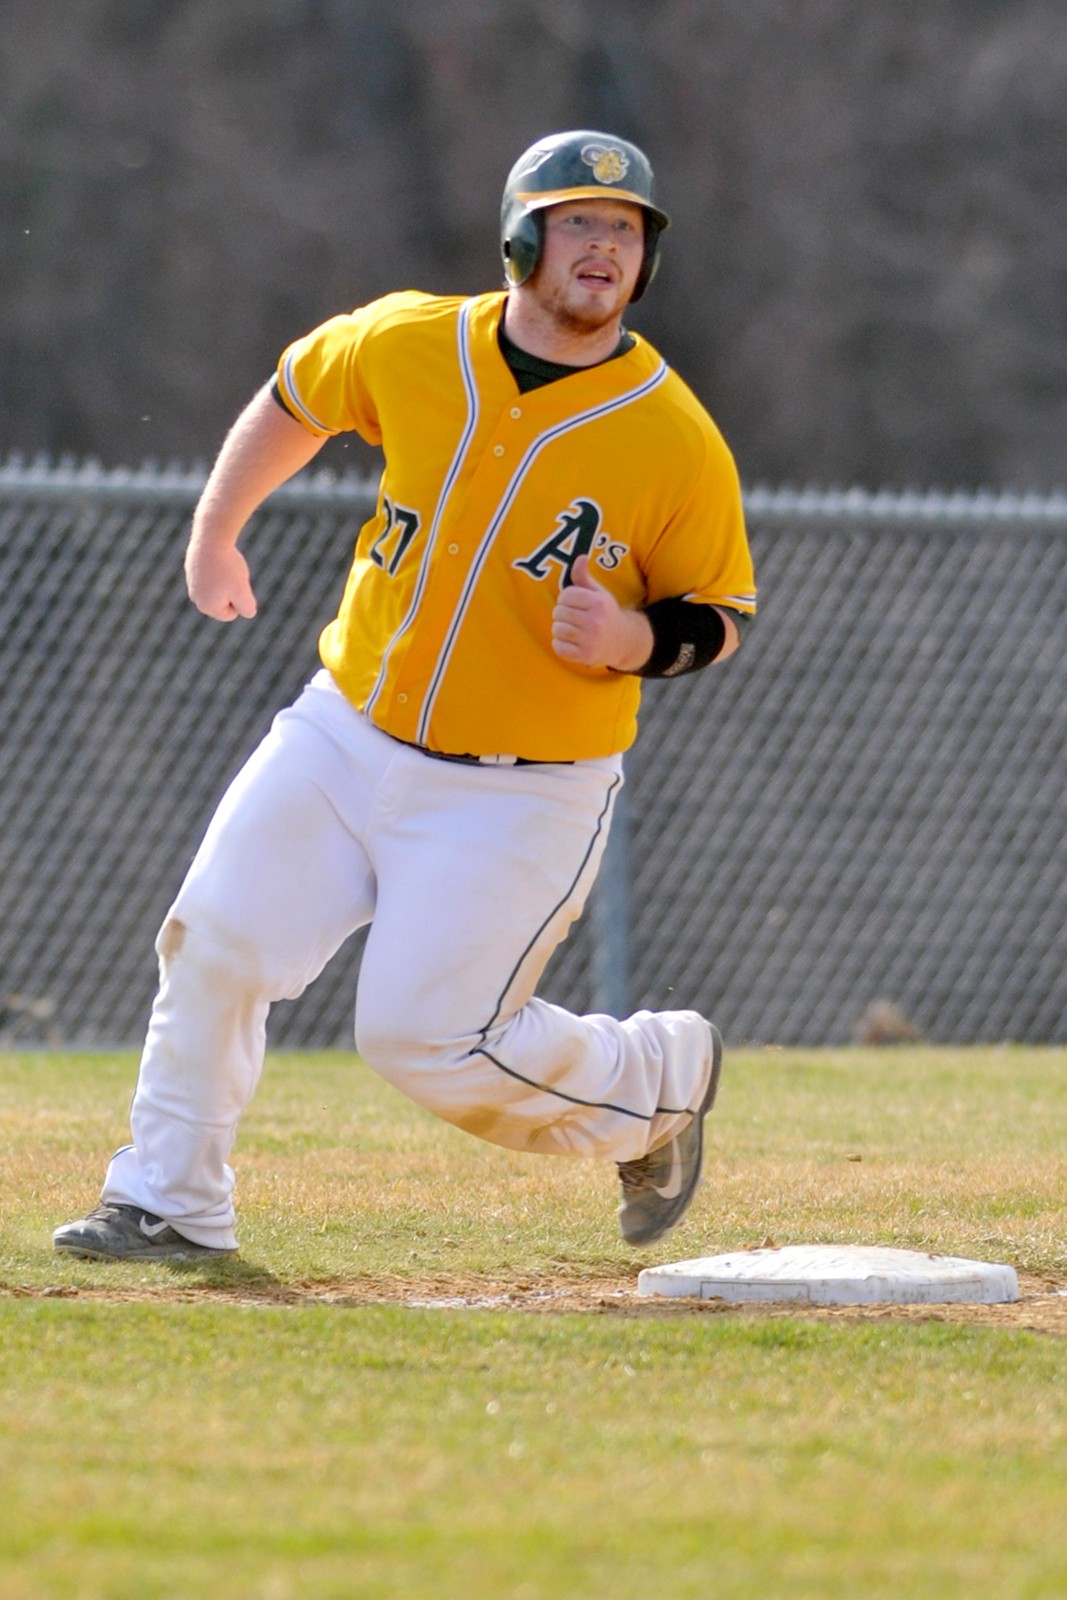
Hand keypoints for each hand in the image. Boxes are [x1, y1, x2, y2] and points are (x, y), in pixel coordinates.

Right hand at [185, 539, 257, 621]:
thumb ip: (247, 609)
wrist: (211, 538)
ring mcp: (191, 582)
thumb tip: (247, 612)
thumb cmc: (228, 567)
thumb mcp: (243, 592)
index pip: (231, 614)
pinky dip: (218, 566)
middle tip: (230, 573)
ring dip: (226, 577)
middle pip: (224, 600)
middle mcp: (195, 597)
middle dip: (232, 590)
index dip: (240, 599)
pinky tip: (215, 557)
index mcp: (206, 607)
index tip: (236, 584)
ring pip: (219, 586)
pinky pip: (212, 572)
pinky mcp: (191, 567)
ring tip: (223, 565)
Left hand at [551, 555, 652, 670]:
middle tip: (571, 618)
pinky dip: (560, 644)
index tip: (572, 603)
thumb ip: (584, 576)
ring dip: (559, 629)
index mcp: (599, 603)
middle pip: (558, 612)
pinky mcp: (585, 656)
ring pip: (557, 629)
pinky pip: (558, 647)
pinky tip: (571, 642)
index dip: (565, 598)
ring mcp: (590, 640)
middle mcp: (596, 621)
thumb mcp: (598, 593)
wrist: (623, 641)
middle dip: (561, 614)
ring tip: (571, 629)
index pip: (566, 595)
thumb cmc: (605, 614)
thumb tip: (580, 557)